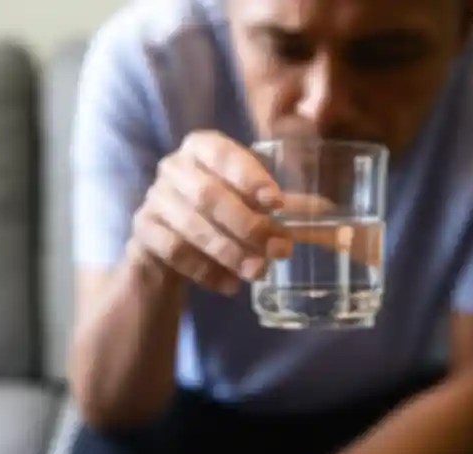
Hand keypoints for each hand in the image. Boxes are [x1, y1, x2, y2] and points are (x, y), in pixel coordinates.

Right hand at [130, 130, 291, 295]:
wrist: (168, 243)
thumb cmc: (219, 213)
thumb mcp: (249, 203)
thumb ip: (281, 206)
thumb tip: (328, 212)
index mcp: (202, 148)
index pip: (223, 153)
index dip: (249, 176)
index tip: (277, 203)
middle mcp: (174, 167)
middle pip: (209, 195)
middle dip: (247, 225)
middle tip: (279, 250)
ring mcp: (154, 198)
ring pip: (192, 226)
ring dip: (229, 252)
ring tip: (259, 272)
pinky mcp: (144, 230)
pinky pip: (175, 251)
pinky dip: (206, 270)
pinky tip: (230, 286)